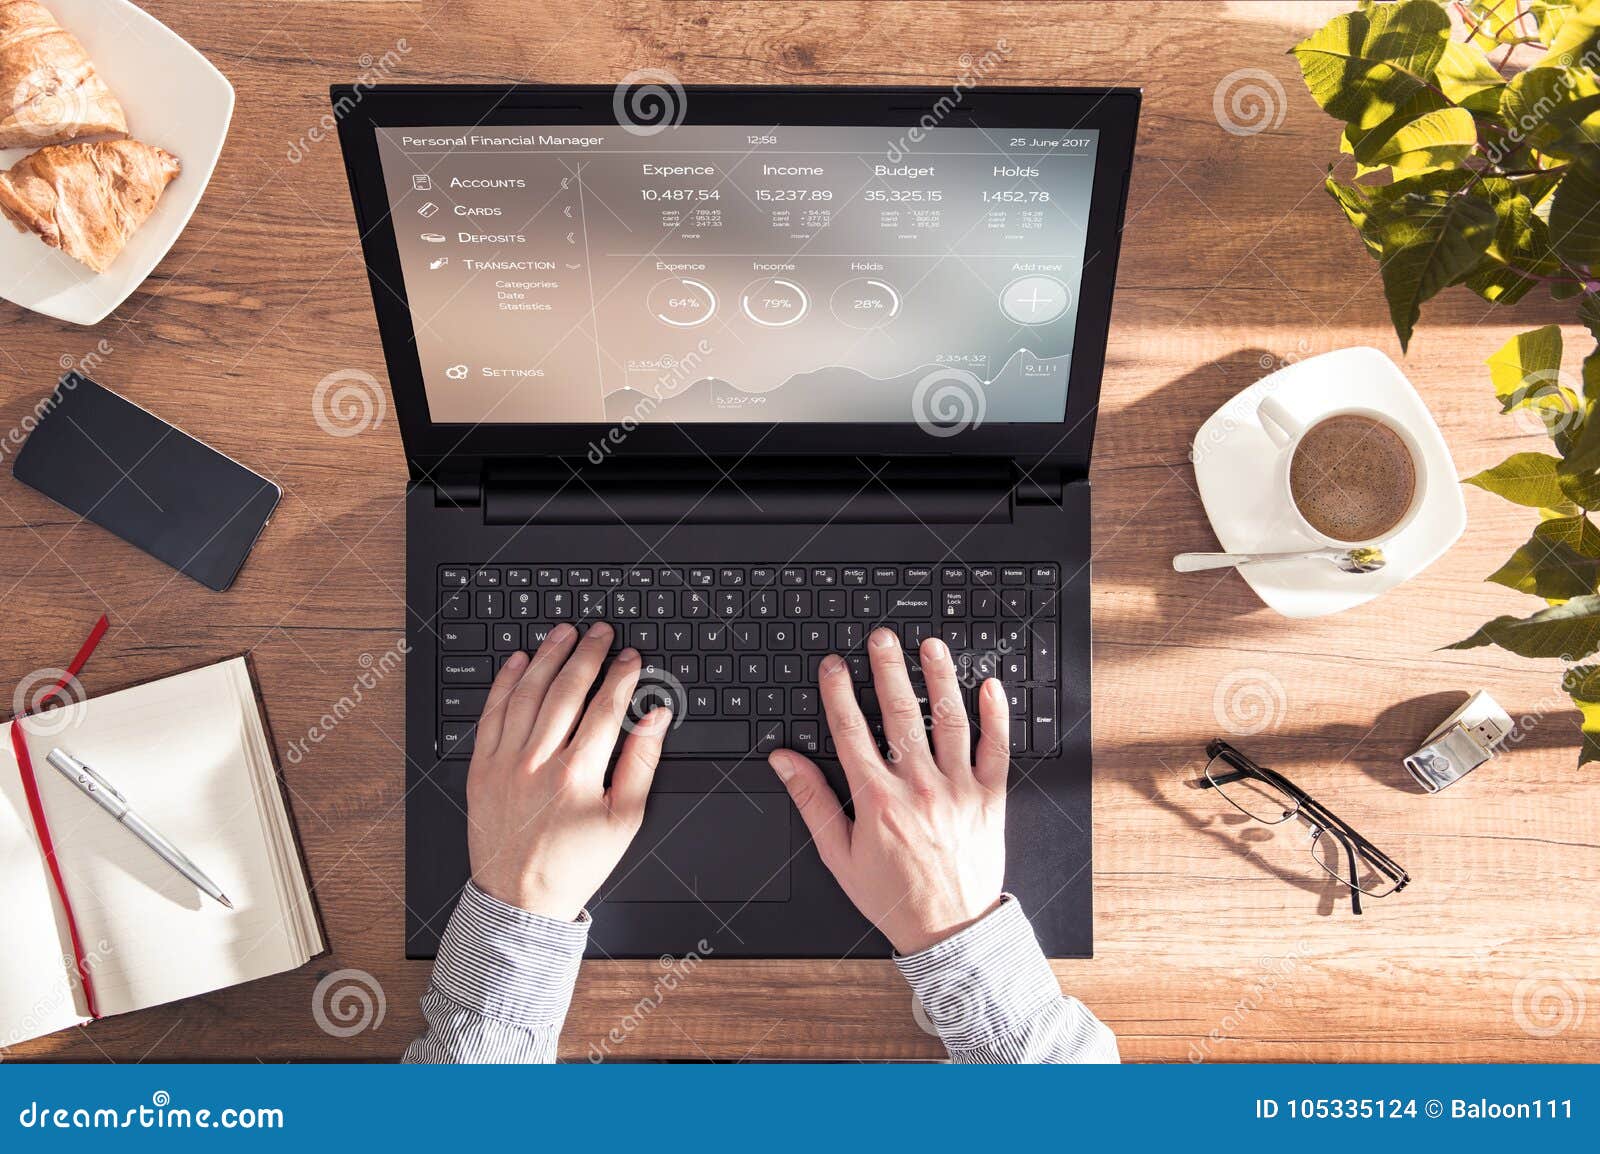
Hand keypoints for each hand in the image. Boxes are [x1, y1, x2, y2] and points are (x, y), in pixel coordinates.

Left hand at [464, 621, 669, 919]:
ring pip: (527, 693)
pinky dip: (505, 683)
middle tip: (600, 631)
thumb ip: (642, 761)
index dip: (621, 675)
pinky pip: (491, 714)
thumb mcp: (624, 819)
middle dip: (587, 654)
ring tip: (563, 634)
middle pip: (565, 690)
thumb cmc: (575, 863)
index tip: (631, 656)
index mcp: (577, 774)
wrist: (520, 900)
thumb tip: (655, 718)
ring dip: (547, 657)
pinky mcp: (480, 768)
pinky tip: (518, 662)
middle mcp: (538, 762)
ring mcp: (504, 762)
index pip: (605, 707)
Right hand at [768, 628, 1008, 953]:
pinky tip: (989, 685)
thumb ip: (813, 801)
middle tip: (881, 638)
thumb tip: (785, 761)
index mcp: (878, 800)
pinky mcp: (991, 798)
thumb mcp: (839, 854)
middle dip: (887, 669)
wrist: (951, 931)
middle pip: (900, 714)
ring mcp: (959, 790)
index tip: (833, 666)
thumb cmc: (894, 896)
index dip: (838, 692)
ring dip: (938, 677)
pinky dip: (995, 714)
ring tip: (930, 646)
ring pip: (949, 720)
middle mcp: (919, 788)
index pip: (852, 731)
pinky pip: (996, 748)